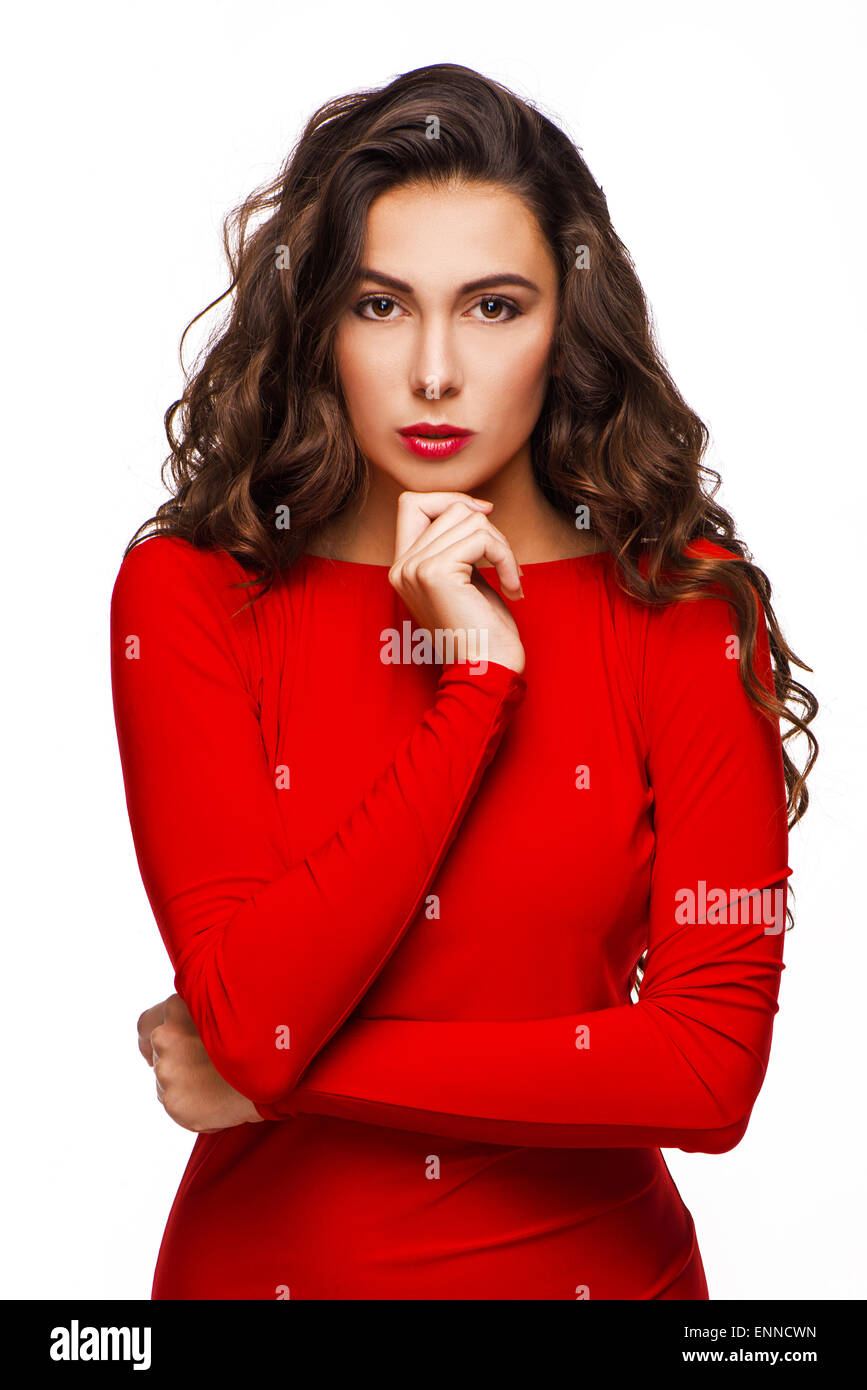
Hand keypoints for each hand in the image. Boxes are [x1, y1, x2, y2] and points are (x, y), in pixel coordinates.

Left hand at [137, 993, 262, 1132]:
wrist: (273, 1072)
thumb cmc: (257, 1036)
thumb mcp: (227, 1010)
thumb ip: (199, 1014)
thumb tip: (186, 1026)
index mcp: (176, 1009)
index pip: (146, 1024)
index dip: (150, 1040)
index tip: (157, 1051)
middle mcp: (165, 1036)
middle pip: (158, 1056)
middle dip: (175, 1063)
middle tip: (202, 1070)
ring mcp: (167, 1071)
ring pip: (165, 1082)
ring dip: (184, 1084)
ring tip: (216, 1085)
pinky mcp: (173, 1101)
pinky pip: (176, 1104)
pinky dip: (192, 1105)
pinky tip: (216, 1100)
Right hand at [388, 491, 525, 674]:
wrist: (486, 672)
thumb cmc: (483, 632)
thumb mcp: (465, 580)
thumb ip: (457, 545)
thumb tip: (474, 506)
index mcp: (403, 567)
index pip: (412, 502)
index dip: (451, 500)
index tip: (485, 515)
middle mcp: (401, 566)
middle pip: (450, 507)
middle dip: (490, 529)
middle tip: (505, 563)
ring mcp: (414, 568)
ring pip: (469, 519)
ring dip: (502, 546)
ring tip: (510, 578)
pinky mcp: (435, 573)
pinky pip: (482, 538)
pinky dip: (505, 558)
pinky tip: (513, 588)